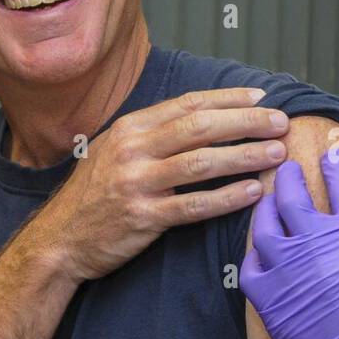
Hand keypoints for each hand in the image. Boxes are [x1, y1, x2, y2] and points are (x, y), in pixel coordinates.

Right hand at [37, 88, 290, 281]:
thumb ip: (153, 134)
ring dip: (245, 156)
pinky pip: (194, 205)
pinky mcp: (143, 217)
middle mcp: (133, 150)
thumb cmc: (95, 195)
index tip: (262, 98)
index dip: (229, 99)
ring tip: (277, 153)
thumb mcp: (114, 151)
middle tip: (280, 122)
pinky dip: (226, 197)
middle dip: (246, 122)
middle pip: (201, 126)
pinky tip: (252, 192)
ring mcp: (137, 183)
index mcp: (130, 128)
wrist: (58, 240)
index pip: (188, 104)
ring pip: (202, 162)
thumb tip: (203, 117)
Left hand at [240, 152, 338, 338]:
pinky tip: (259, 251)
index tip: (330, 152)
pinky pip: (250, 269)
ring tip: (269, 201)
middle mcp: (314, 249)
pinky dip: (252, 255)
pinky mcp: (270, 304)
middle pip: (293, 198)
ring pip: (264, 228)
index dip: (335, 166)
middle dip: (291, 177)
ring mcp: (287, 276)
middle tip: (289, 167)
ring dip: (266, 209)